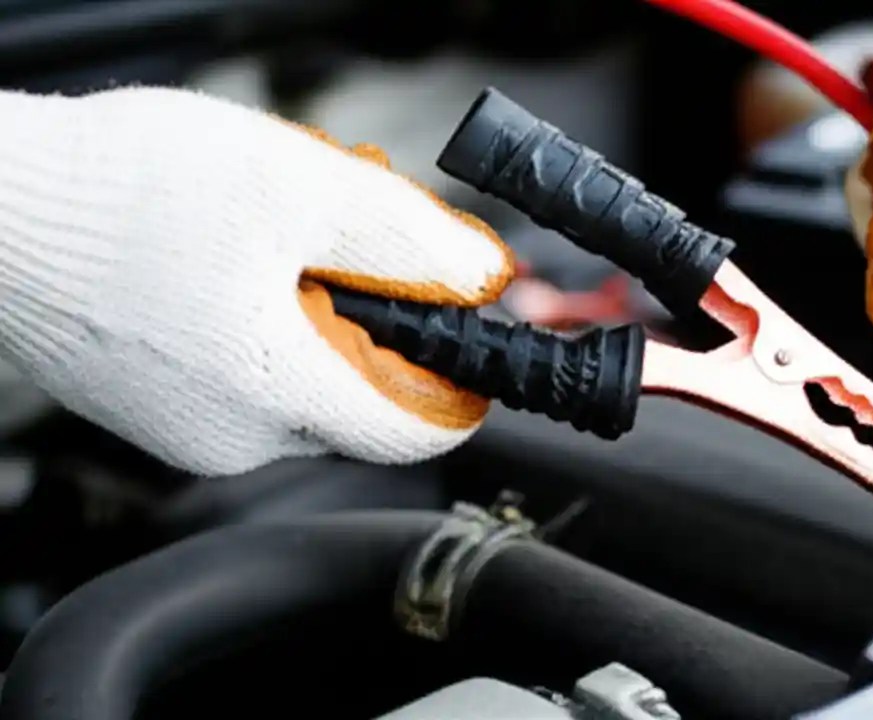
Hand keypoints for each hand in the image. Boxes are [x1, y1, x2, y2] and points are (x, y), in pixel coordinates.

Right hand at [0, 87, 513, 475]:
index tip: (463, 329)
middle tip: (345, 240)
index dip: (458, 380)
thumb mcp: (303, 189)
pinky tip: (228, 262)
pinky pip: (241, 379)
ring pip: (300, 384)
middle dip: (375, 320)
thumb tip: (481, 280)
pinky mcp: (153, 408)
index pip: (417, 433)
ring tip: (272, 239)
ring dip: (314, 314)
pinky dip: (259, 324)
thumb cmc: (119, 193)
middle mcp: (231, 439)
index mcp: (275, 396)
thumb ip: (408, 244)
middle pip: (361, 399)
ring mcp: (185, 431)